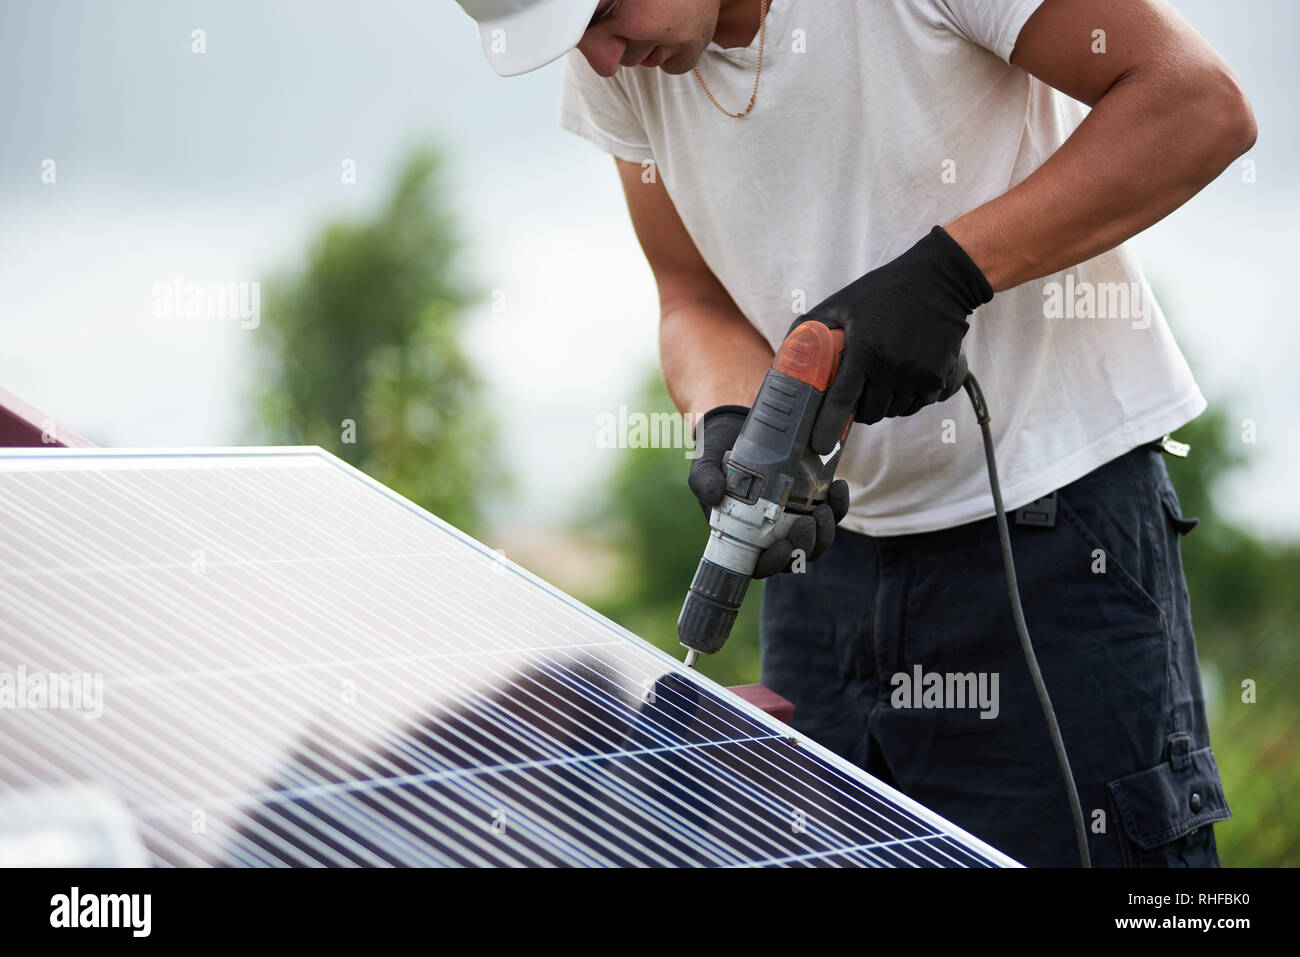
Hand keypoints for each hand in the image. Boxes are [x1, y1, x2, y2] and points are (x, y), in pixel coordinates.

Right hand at [689, 405, 850, 577]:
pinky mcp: (811, 502)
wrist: (738, 430)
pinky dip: (838, 506)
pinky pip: (831, 514)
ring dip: (826, 532)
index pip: (761, 566)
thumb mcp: (705, 464)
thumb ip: (703, 479)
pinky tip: (838, 487)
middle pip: (795, 557)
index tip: (782, 546)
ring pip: (817, 542)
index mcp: (742, 538)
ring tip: (825, 508)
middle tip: (807, 521)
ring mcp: (793, 519)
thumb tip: (713, 496)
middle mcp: (770, 534)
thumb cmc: (718, 456)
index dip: (775, 563)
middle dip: (806, 545)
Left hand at [790, 225, 992, 454]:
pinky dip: (906, 400)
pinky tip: (902, 380)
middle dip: (859, 411)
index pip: (841, 401)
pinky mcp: (938, 376)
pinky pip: (917, 404)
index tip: (820, 446)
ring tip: (880, 382)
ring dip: (883, 405)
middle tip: (856, 396)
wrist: (939, 280)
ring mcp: (918, 374)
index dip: (829, 427)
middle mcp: (891, 367)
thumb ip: (810, 330)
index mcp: (864, 350)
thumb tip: (786, 356)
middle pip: (869, 412)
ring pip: (893, 411)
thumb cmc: (882, 291)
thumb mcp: (841, 304)